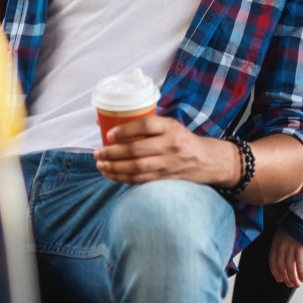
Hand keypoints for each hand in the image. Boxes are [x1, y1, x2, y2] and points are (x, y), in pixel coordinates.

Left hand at [95, 114, 239, 185]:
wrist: (205, 160)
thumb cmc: (181, 139)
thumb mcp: (170, 126)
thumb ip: (147, 126)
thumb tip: (109, 123)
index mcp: (170, 127)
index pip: (146, 125)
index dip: (125, 130)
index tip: (109, 134)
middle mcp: (170, 144)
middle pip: (137, 149)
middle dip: (113, 152)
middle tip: (97, 152)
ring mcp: (167, 163)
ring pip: (136, 167)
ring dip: (114, 167)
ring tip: (100, 165)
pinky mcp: (164, 177)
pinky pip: (139, 179)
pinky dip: (122, 177)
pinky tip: (110, 174)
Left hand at [270, 230, 302, 287]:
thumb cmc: (295, 231)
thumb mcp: (285, 239)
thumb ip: (285, 252)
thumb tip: (289, 269)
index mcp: (275, 244)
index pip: (272, 262)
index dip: (275, 272)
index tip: (279, 280)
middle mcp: (281, 247)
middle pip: (281, 266)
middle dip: (285, 277)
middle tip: (290, 285)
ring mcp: (291, 248)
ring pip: (290, 267)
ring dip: (293, 278)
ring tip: (297, 285)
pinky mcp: (301, 249)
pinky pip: (300, 264)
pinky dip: (301, 273)